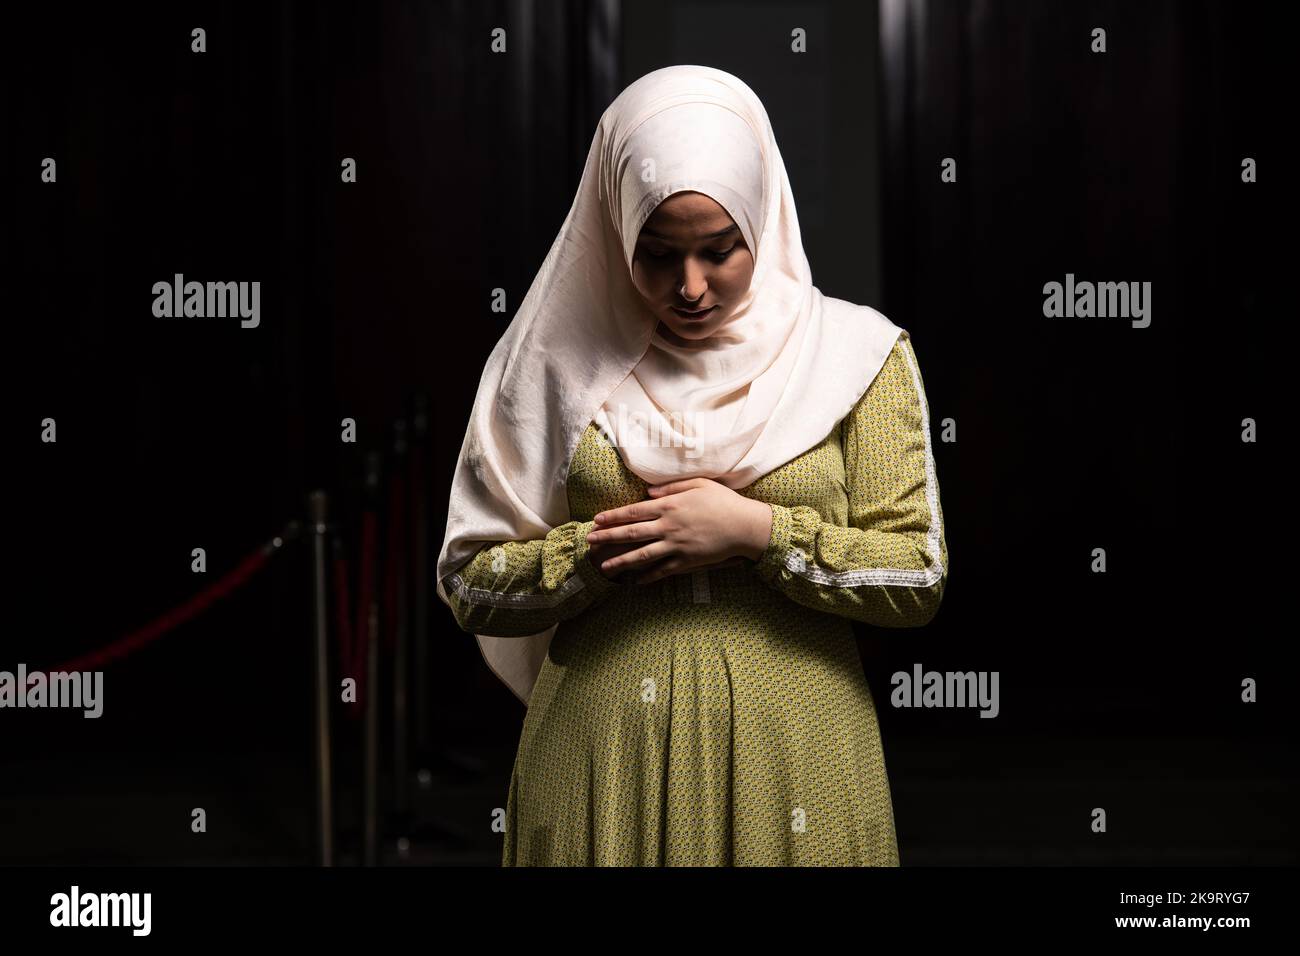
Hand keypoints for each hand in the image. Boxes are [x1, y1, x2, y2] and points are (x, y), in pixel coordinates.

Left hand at [585, 478, 772, 584]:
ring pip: (642, 555)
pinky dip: (648, 577)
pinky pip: (663, 570)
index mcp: (670, 506)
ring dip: (621, 561)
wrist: (745, 526)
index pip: (633, 511)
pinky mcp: (687, 561)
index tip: (597, 520)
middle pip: (631, 533)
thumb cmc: (723, 501)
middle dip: (608, 537)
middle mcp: (669, 526)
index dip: (613, 516)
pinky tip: (635, 582)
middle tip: (590, 542)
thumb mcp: (698, 484)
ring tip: (605, 567)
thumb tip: (648, 493)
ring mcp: (676, 546)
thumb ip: (671, 487)